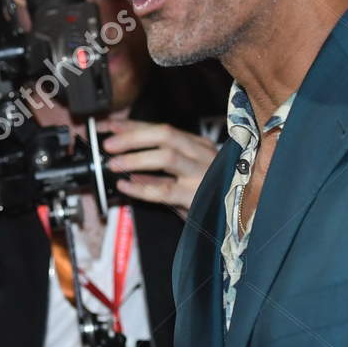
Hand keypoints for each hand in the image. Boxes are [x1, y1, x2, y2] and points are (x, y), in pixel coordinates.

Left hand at [98, 118, 218, 218]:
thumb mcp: (186, 180)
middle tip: (107, 144)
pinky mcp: (198, 196)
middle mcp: (202, 155)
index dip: (132, 126)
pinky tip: (125, 186)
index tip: (108, 126)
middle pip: (165, 135)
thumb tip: (130, 172)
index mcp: (198, 146)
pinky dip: (141, 187)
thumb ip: (159, 175)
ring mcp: (202, 174)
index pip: (161, 129)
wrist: (240, 221)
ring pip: (167, 156)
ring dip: (136, 158)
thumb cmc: (213, 199)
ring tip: (113, 164)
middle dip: (132, 136)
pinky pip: (165, 190)